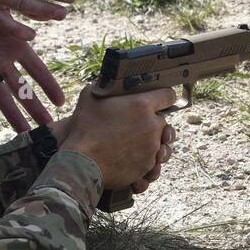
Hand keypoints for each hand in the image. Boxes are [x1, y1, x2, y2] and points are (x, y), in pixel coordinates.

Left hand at [0, 8, 66, 132]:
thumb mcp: (4, 6)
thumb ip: (25, 12)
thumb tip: (54, 7)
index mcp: (14, 45)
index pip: (37, 70)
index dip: (49, 85)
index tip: (61, 102)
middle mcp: (2, 60)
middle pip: (22, 89)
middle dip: (35, 108)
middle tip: (48, 127)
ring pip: (1, 96)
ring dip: (12, 115)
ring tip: (23, 133)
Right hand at [60, 87, 175, 190]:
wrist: (81, 162)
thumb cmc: (84, 128)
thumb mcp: (91, 96)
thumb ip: (106, 87)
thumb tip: (108, 83)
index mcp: (142, 105)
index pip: (168, 95)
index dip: (163, 96)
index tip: (158, 100)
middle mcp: (152, 126)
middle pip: (163, 121)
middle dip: (153, 122)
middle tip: (136, 124)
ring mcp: (152, 149)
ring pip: (162, 143)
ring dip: (152, 142)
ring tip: (137, 144)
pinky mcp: (147, 167)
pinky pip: (154, 161)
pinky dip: (145, 160)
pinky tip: (132, 157)